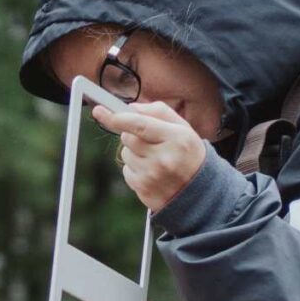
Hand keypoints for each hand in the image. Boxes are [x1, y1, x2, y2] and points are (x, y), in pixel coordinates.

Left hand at [90, 99, 210, 211]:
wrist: (199, 192)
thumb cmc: (188, 155)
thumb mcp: (184, 129)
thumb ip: (160, 112)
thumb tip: (132, 108)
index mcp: (177, 138)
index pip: (140, 123)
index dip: (118, 117)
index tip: (101, 111)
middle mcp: (164, 157)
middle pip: (128, 137)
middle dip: (132, 134)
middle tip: (149, 140)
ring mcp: (152, 175)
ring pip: (125, 153)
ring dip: (134, 152)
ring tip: (155, 158)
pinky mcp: (143, 188)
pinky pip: (126, 170)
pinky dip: (134, 168)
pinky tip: (151, 172)